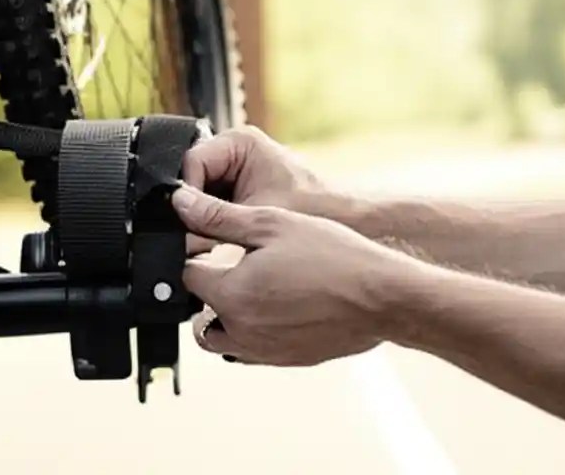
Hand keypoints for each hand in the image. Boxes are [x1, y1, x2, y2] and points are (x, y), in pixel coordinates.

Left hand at [174, 186, 408, 366]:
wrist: (383, 297)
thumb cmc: (334, 256)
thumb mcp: (273, 223)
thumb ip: (219, 217)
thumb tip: (181, 203)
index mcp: (231, 294)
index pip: (187, 275)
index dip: (198, 255)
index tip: (216, 244)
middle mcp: (241, 330)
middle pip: (197, 313)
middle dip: (209, 290)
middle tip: (237, 266)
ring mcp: (262, 351)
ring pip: (221, 337)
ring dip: (227, 315)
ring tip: (257, 288)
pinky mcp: (284, 361)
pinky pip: (251, 349)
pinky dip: (254, 330)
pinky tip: (282, 305)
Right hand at [182, 126, 332, 253]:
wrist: (348, 223)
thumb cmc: (315, 209)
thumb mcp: (257, 215)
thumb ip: (213, 221)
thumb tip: (176, 237)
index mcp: (239, 141)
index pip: (191, 162)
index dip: (185, 196)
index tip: (185, 225)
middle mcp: (233, 151)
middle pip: (190, 179)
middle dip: (191, 210)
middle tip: (193, 239)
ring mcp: (234, 171)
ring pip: (198, 197)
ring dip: (200, 220)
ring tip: (205, 244)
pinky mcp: (237, 192)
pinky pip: (211, 207)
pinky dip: (211, 226)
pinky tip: (216, 244)